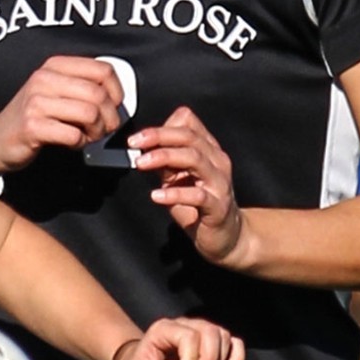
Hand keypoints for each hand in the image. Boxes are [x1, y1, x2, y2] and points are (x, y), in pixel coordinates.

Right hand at [0, 56, 122, 177]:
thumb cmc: (34, 117)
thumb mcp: (56, 91)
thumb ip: (82, 87)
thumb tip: (117, 97)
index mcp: (54, 66)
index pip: (103, 70)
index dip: (117, 92)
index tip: (114, 107)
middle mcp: (44, 79)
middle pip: (98, 94)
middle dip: (109, 118)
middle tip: (103, 129)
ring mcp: (36, 102)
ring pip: (89, 114)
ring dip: (95, 131)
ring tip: (87, 136)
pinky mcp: (32, 127)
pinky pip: (73, 134)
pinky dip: (79, 143)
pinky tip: (71, 142)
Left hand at [110, 317, 245, 359]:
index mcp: (163, 329)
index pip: (188, 336)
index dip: (194, 358)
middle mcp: (184, 324)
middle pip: (210, 331)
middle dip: (210, 358)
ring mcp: (199, 330)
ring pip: (223, 334)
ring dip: (223, 358)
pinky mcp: (210, 341)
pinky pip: (232, 342)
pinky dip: (236, 356)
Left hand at [131, 106, 247, 266]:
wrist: (225, 234)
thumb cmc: (200, 205)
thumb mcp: (177, 178)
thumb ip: (165, 163)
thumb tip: (143, 149)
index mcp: (208, 151)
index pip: (188, 125)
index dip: (161, 127)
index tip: (138, 137)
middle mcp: (217, 162)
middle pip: (189, 137)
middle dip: (159, 136)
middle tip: (134, 143)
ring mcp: (219, 183)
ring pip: (195, 159)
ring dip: (165, 157)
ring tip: (141, 163)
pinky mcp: (218, 206)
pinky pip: (197, 195)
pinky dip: (174, 193)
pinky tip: (156, 195)